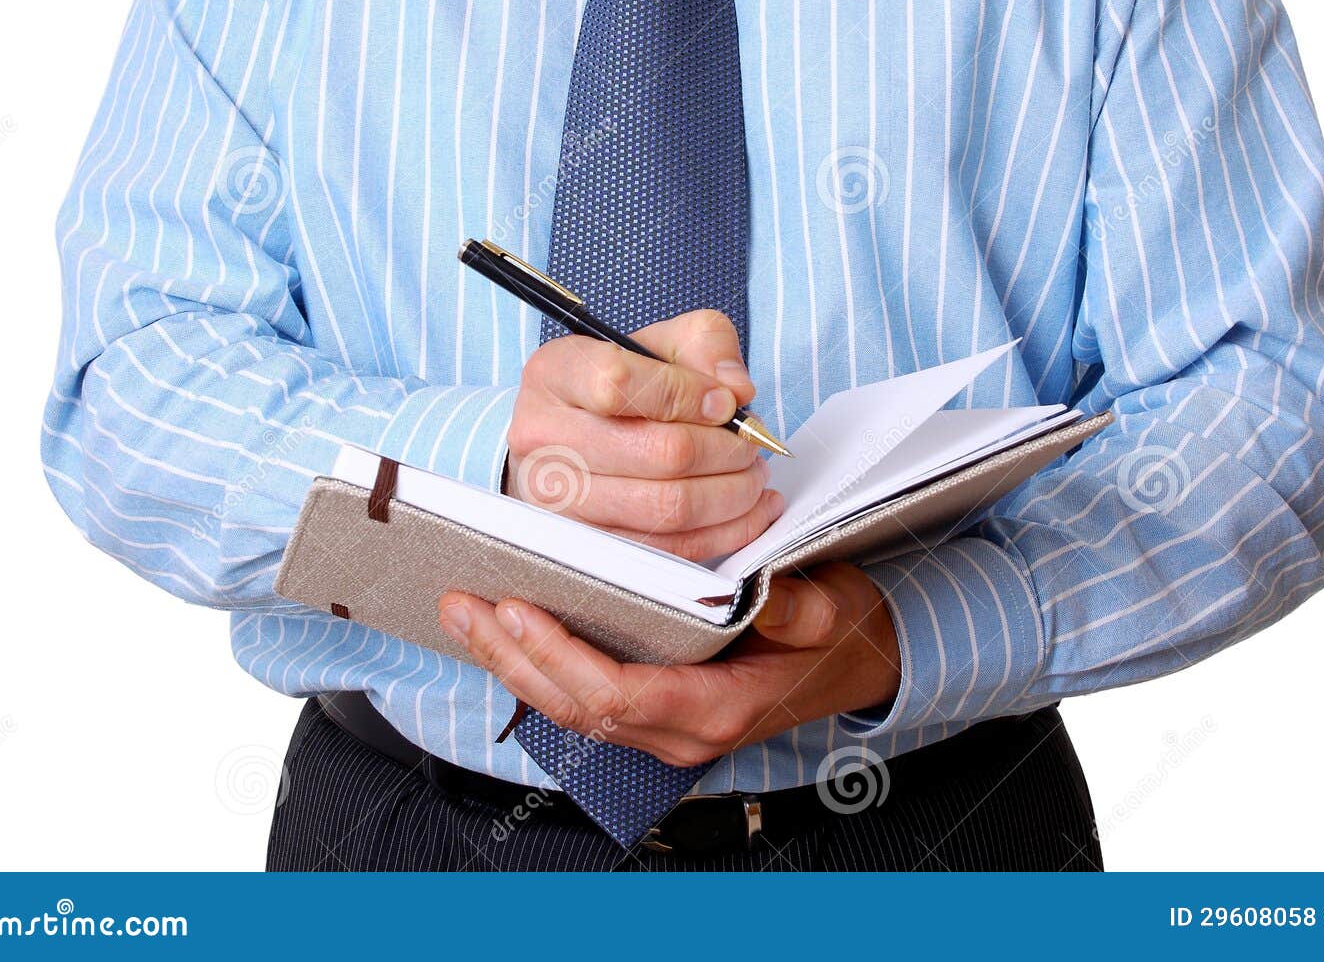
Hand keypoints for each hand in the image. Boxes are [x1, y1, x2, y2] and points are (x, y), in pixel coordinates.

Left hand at [438, 562, 901, 765]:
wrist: (862, 663)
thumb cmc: (843, 632)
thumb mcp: (832, 610)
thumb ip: (796, 607)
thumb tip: (763, 589)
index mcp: (717, 708)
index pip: (617, 695)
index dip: (559, 656)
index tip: (517, 608)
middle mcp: (682, 732)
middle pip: (575, 707)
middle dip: (512, 658)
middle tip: (462, 603)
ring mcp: (666, 731)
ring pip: (570, 710)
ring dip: (513, 664)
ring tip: (464, 614)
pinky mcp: (656, 713)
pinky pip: (585, 700)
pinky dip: (540, 667)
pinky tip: (508, 633)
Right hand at [505, 309, 783, 559]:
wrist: (572, 442)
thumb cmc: (623, 388)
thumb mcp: (660, 343)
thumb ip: (705, 343)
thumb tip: (737, 391)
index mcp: (556, 373)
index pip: (619, 384)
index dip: (687, 394)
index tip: (725, 402)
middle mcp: (543, 437)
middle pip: (658, 452)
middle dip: (727, 450)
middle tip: (753, 446)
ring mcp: (557, 500)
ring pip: (667, 507)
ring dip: (732, 494)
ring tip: (753, 476)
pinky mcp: (587, 545)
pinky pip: (669, 549)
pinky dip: (725, 532)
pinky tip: (749, 511)